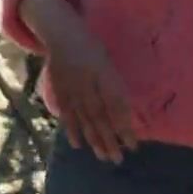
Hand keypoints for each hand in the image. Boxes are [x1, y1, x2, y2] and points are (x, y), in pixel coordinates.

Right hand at [42, 20, 138, 163]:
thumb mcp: (108, 62)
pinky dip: (71, 129)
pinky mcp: (59, 92)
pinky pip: (66, 113)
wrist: (61, 35)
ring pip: (83, 117)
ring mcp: (70, 88)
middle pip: (99, 115)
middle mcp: (86, 83)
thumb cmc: (92, 49)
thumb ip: (116, 87)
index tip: (133, 144)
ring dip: (93, 139)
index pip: (115, 104)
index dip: (123, 125)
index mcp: (102, 73)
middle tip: (118, 159)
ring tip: (103, 157)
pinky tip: (78, 145)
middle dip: (109, 138)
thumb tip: (130, 115)